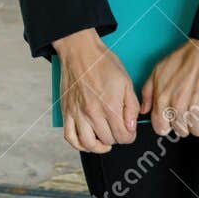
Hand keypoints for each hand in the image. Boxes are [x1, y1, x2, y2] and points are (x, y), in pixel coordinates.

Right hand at [54, 28, 139, 152]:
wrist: (80, 51)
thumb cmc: (103, 63)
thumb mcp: (126, 82)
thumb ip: (132, 107)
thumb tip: (131, 126)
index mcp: (110, 106)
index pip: (124, 137)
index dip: (130, 135)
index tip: (129, 129)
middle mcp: (92, 113)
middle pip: (108, 140)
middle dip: (116, 137)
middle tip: (117, 128)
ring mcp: (77, 113)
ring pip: (88, 144)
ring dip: (99, 146)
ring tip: (104, 139)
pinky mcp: (66, 111)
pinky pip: (69, 136)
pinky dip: (79, 144)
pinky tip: (87, 141)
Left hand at [140, 38, 198, 137]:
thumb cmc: (184, 58)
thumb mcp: (157, 71)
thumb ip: (148, 92)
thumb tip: (145, 110)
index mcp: (162, 99)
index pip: (160, 128)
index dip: (167, 125)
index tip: (172, 121)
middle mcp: (178, 106)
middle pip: (181, 131)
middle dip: (185, 122)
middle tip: (189, 108)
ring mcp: (195, 109)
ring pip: (197, 131)